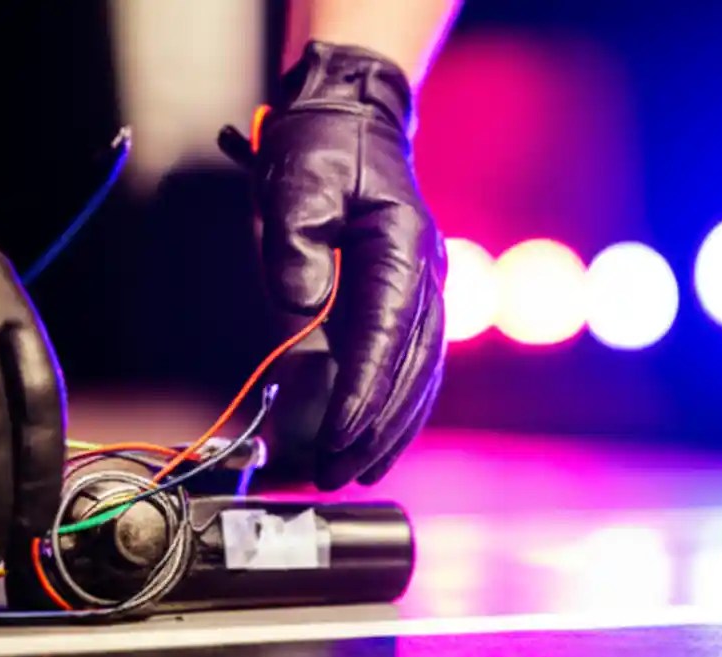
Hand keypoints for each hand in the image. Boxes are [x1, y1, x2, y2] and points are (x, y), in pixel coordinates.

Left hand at [221, 42, 445, 489]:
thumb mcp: (296, 180)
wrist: (352, 118)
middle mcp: (426, 277)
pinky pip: (410, 364)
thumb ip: (295, 243)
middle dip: (374, 428)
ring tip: (357, 472)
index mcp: (404, 250)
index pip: (386, 337)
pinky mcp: (408, 300)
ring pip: (418, 375)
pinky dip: (396, 406)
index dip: (362, 393)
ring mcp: (424, 290)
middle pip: (410, 369)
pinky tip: (375, 437)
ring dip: (389, 428)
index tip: (337, 438)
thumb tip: (301, 307)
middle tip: (336, 474)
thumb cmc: (322, 145)